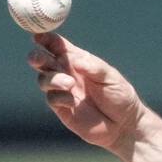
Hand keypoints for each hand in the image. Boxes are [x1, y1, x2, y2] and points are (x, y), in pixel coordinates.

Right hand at [26, 33, 143, 152]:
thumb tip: (75, 60)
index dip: (46, 39)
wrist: (124, 124)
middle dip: (37, 57)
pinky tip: (73, 102)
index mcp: (77, 60)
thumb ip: (94, 68)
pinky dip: (59, 97)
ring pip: (43, 79)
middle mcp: (66, 73)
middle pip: (43, 60)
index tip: (38, 37)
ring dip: (52, 79)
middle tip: (38, 58)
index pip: (56, 45)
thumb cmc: (120, 95)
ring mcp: (62, 90)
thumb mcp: (111, 78)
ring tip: (69, 83)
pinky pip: (51, 99)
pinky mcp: (62, 108)